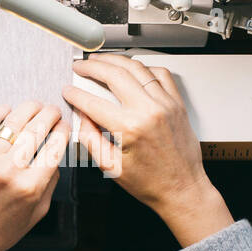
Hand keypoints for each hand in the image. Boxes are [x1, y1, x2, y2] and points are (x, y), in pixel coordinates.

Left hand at [0, 101, 67, 250]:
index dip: (63, 131)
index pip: (55, 147)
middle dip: (50, 114)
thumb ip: (50, 182)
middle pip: (37, 129)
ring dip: (29, 108)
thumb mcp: (38, 211)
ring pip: (13, 122)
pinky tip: (8, 110)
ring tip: (35, 106)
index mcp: (31, 186)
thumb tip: (55, 155)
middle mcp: (10, 170)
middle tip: (54, 110)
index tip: (65, 125)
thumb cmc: (2, 229)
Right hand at [62, 54, 232, 246]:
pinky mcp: (177, 103)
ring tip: (101, 61)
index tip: (68, 90)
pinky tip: (132, 70)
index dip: (76, 94)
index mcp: (131, 128)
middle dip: (93, 67)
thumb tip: (81, 116)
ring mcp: (166, 104)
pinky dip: (144, 68)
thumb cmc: (151, 183)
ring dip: (115, 60)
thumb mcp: (110, 166)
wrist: (182, 190)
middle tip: (80, 66)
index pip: (94, 102)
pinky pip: (160, 74)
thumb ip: (90, 138)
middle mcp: (150, 110)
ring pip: (137, 68)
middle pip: (115, 74)